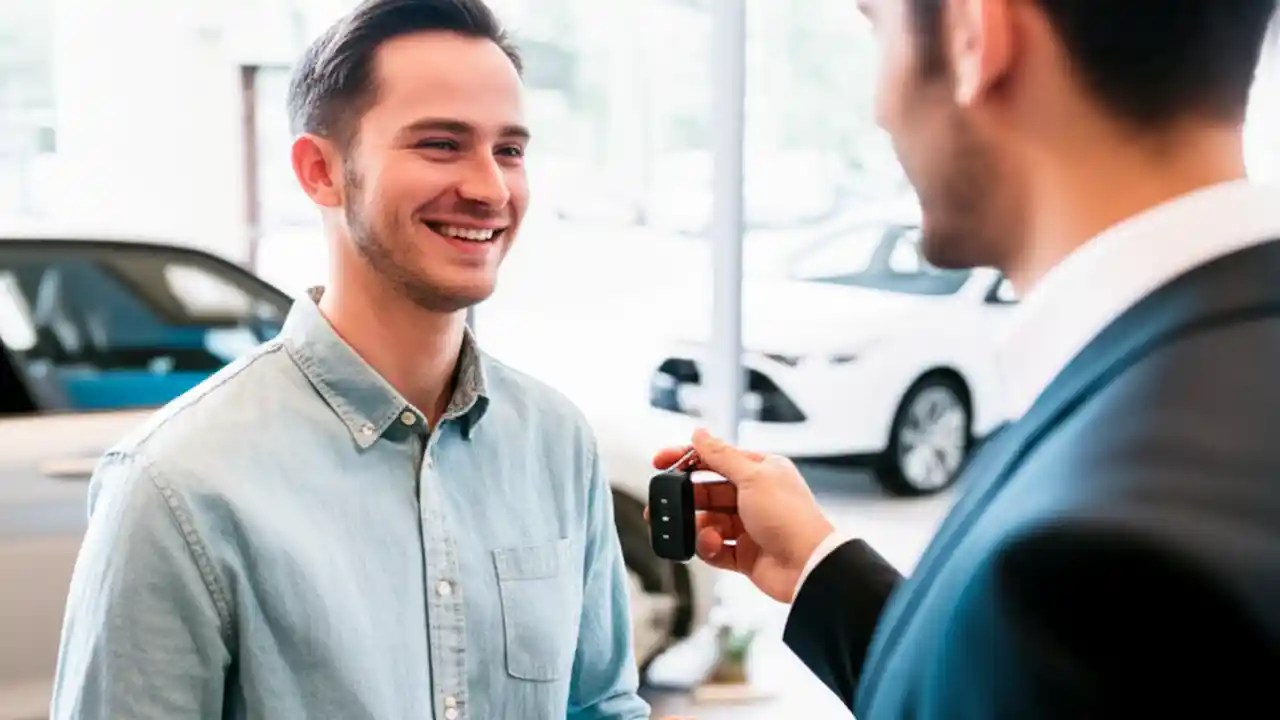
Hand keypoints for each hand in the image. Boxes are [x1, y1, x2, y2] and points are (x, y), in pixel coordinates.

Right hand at [650, 428, 834, 602]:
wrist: (808, 566)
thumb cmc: (789, 517)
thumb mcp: (752, 477)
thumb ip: (720, 455)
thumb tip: (699, 433)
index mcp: (761, 470)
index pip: (716, 458)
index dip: (686, 458)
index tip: (660, 462)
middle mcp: (755, 496)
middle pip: (708, 491)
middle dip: (686, 499)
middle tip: (664, 505)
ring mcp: (749, 526)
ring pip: (708, 521)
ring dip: (700, 527)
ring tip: (703, 532)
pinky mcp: (745, 553)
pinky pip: (715, 547)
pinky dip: (709, 547)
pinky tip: (714, 545)